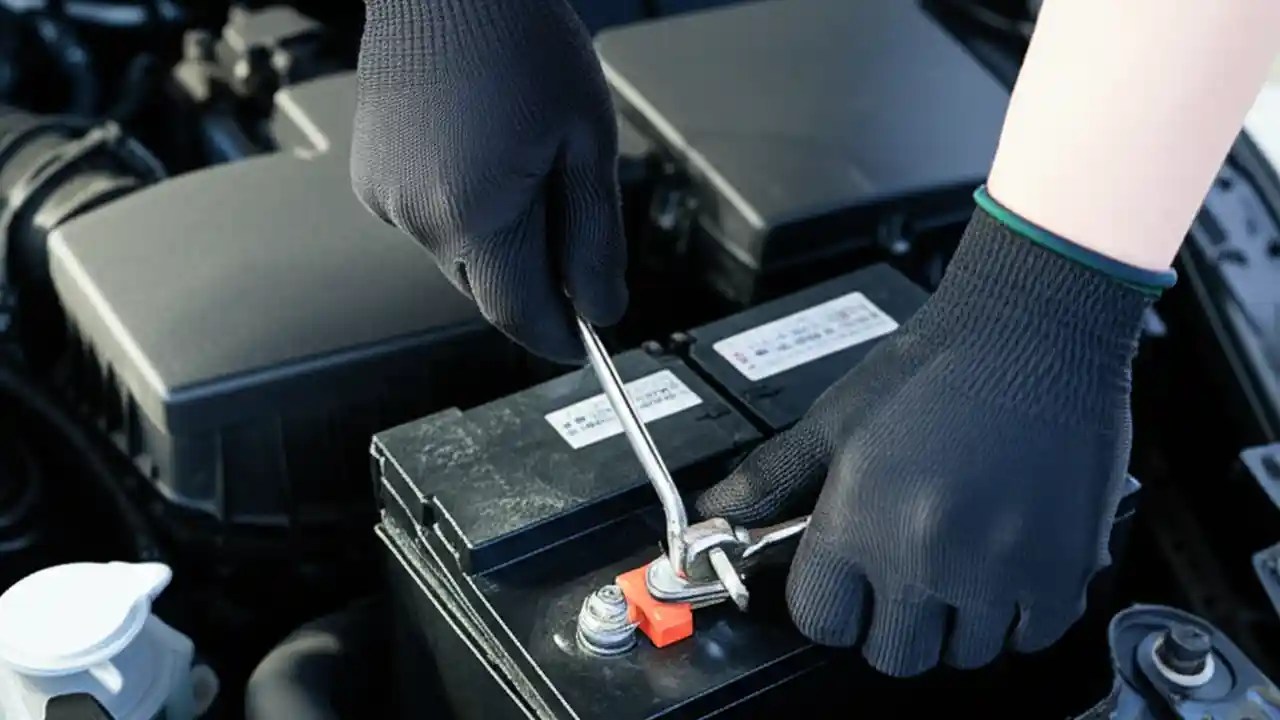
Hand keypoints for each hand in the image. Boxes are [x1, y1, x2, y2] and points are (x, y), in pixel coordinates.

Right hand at [351, 0, 626, 362]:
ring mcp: (385, 199)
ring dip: (498, 241)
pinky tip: (483, 157)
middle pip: (490, 292)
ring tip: (523, 165)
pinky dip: (463, 211)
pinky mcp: (370, 178)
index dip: (560, 338)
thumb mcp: (587, 144)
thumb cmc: (520, 43)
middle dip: (535, 280)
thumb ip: (594, 239)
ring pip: (459, 257)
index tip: (587, 344)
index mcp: (474, 217)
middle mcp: (417, 219)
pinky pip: (429, 222)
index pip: (522, 317)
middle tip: (572, 227)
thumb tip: (602, 309)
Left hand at [697, 209, 1150, 676]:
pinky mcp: (1063, 572)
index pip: (822, 622)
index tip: (848, 587)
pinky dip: (1021, 613)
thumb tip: (718, 510)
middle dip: (893, 624)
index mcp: (857, 524)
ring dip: (960, 621)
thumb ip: (770, 478)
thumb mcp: (834, 418)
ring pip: (966, 653)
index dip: (831, 606)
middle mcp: (924, 559)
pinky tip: (1009, 561)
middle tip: (907, 577)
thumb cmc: (936, 365)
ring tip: (962, 560)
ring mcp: (998, 573)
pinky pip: (1034, 637)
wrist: (1034, 329)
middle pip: (894, 655)